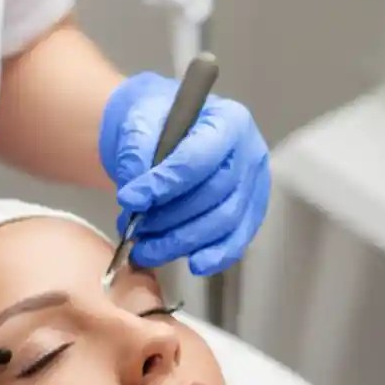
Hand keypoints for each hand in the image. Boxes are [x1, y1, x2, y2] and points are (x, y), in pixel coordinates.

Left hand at [99, 72, 270, 275]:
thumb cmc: (156, 126)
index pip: (198, 158)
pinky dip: (215, 255)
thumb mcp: (139, 124)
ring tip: (146, 248)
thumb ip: (135, 154)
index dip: (164, 184)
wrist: (164, 136)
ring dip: (181, 241)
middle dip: (170, 219)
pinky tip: (193, 263)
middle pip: (214, 194)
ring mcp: (254, 183)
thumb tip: (136, 199)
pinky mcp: (251, 211)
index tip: (129, 199)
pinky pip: (238, 238)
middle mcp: (249, 151)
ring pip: (224, 222)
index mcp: (227, 121)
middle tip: (134, 231)